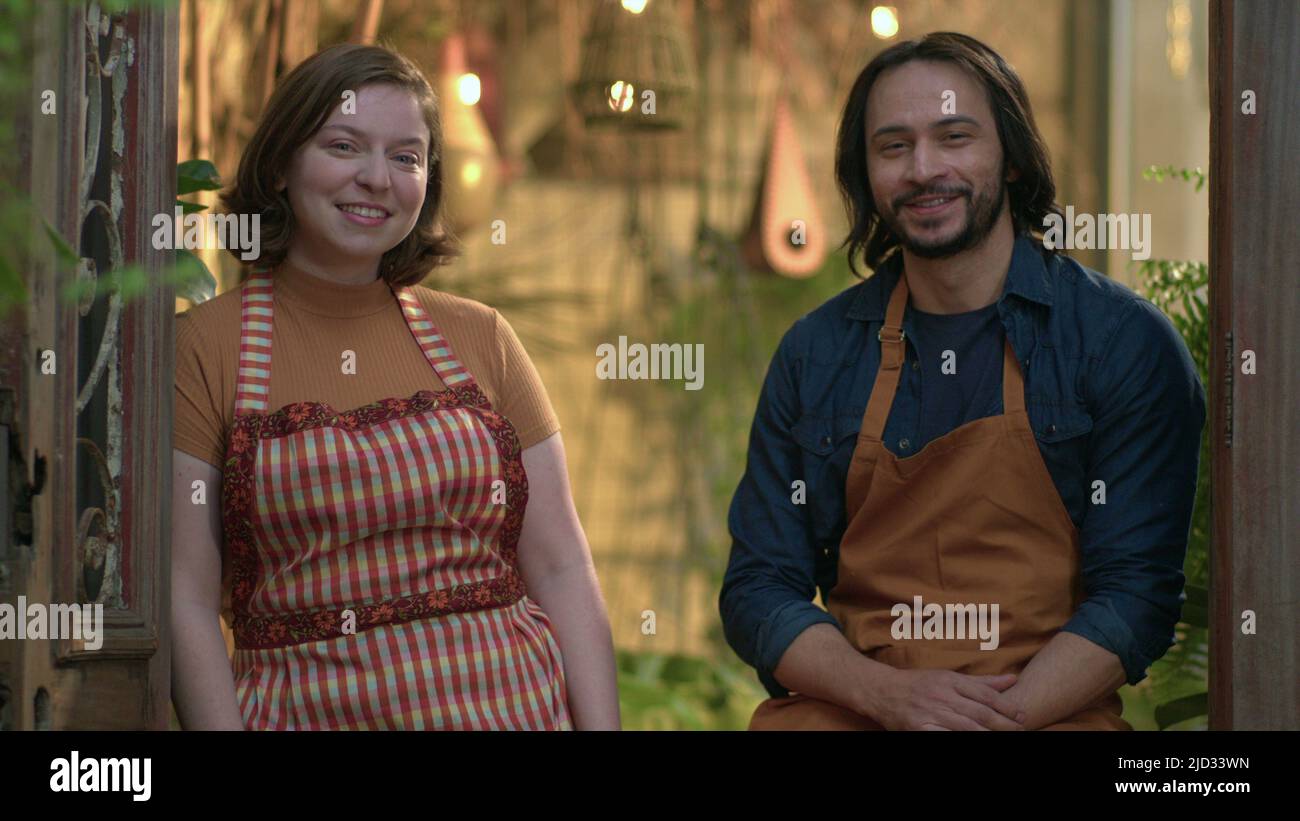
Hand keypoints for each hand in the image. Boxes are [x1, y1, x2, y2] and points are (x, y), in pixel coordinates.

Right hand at [869, 669, 1026, 730]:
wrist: (882, 690)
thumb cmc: (918, 683)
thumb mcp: (948, 677)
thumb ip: (982, 681)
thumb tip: (1013, 679)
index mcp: (950, 680)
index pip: (985, 695)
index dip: (1006, 706)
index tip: (1022, 716)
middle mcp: (942, 696)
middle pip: (979, 713)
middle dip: (1003, 724)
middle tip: (1021, 730)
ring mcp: (930, 713)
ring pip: (966, 728)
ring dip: (987, 734)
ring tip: (1003, 738)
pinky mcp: (919, 728)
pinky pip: (943, 737)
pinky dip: (958, 739)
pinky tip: (973, 742)